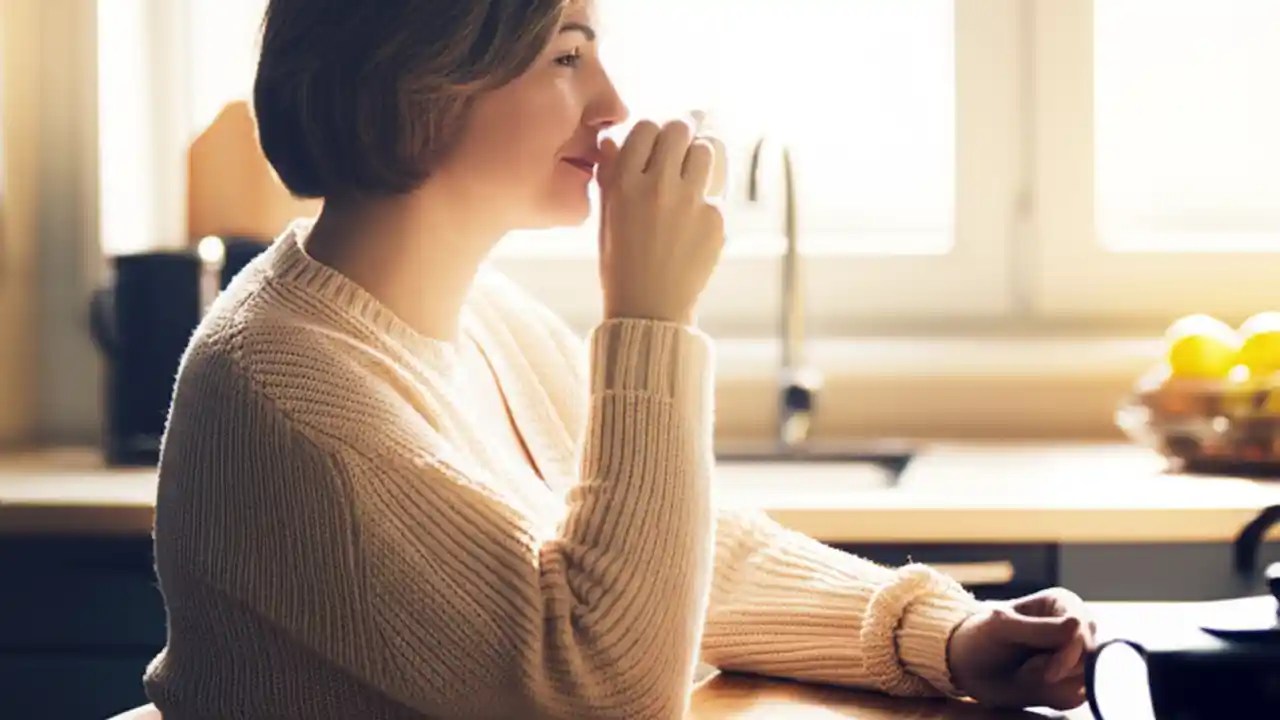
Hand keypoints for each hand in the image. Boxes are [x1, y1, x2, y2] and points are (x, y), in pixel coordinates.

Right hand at [597, 117, 725, 324]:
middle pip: (679, 130)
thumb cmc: (622, 263)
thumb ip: (610, 175)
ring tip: (694, 165)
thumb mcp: (607, 217)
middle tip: (683, 137)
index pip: (646, 128)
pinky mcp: (716, 217)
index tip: (657, 139)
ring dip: (700, 152)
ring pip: (706, 149)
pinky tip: (697, 210)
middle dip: (681, 130)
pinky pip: (717, 187)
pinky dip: (709, 192)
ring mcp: (691, 201)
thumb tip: (611, 141)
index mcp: (625, 183)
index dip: (652, 131)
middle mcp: (658, 185)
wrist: (650, 307)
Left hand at [947, 588, 1097, 710]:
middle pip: (1092, 659)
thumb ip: (1038, 628)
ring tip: (1026, 674)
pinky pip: (1077, 696)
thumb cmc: (980, 638)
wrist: (968, 667)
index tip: (1047, 672)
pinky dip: (1055, 698)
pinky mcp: (1073, 679)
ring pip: (1087, 680)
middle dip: (1060, 672)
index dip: (1068, 655)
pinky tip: (1034, 686)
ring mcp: (1077, 654)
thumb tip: (1078, 624)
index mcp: (1063, 603)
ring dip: (1056, 687)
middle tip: (1027, 671)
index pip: (1084, 631)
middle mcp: (1078, 627)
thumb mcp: (1001, 628)